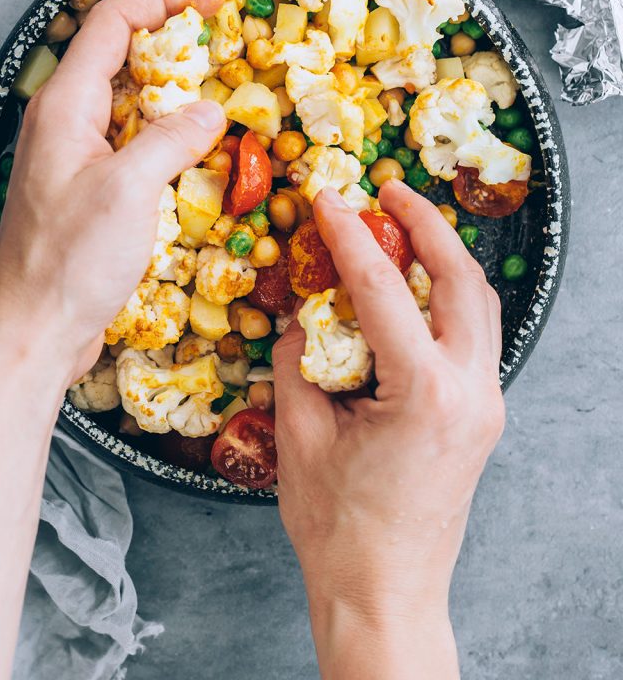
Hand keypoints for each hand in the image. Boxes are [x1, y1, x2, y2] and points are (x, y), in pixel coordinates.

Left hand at [0, 0, 225, 386]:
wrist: (32, 332)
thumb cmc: (69, 261)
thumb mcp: (129, 191)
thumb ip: (172, 140)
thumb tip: (211, 110)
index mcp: (64, 105)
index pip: (112, 22)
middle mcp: (64, 121)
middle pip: (118, 55)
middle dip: (172, 41)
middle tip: (224, 46)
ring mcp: (73, 156)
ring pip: (127, 102)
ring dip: (172, 92)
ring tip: (221, 95)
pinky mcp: (86, 189)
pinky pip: (129, 143)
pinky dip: (165, 135)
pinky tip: (196, 153)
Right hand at [273, 179, 504, 679]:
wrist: (385, 593)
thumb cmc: (337, 527)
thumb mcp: (300, 435)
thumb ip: (297, 362)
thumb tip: (299, 315)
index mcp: (424, 394)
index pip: (384, 290)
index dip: (350, 236)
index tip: (327, 199)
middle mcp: (470, 391)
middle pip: (461, 280)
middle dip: (426, 224)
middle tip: (388, 189)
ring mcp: (485, 404)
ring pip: (480, 304)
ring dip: (444, 257)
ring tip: (404, 224)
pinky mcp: (482, 415)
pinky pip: (474, 336)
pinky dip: (448, 298)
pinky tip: (415, 287)